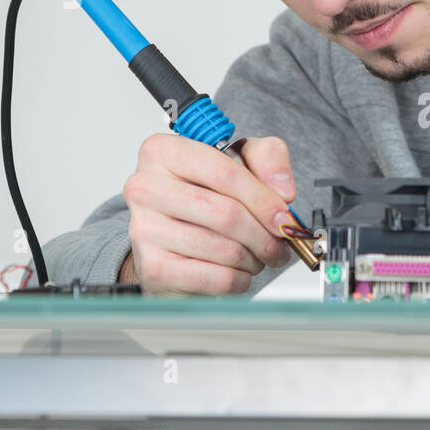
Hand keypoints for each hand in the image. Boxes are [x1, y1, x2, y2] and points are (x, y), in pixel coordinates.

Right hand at [120, 133, 298, 296]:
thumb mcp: (240, 160)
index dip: (264, 197)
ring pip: (225, 249)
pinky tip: (238, 270)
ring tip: (257, 253)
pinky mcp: (154, 269)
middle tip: (280, 241)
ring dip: (255, 257)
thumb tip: (283, 191)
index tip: (284, 215)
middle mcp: (145, 188)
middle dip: (264, 233)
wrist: (173, 238)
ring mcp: (145, 230)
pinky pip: (217, 278)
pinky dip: (240, 278)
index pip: (224, 172)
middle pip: (226, 214)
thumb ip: (268, 158)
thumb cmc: (205, 194)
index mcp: (163, 151)